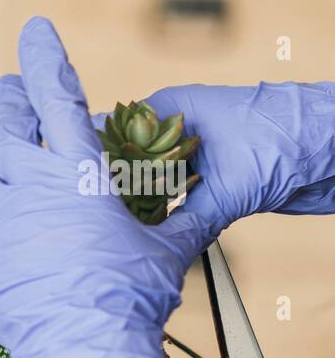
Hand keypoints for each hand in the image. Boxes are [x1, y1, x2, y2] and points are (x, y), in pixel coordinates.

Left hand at [0, 17, 205, 357]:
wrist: (88, 349)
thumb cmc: (134, 297)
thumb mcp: (168, 250)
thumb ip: (177, 220)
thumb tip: (202, 212)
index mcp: (80, 172)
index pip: (59, 97)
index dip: (46, 59)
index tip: (34, 30)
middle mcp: (31, 185)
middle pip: (6, 130)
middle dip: (10, 106)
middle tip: (10, 92)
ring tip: (10, 187)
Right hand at [95, 80, 334, 235]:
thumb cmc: (288, 143)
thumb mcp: (231, 187)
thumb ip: (189, 218)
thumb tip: (156, 249)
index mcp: (172, 108)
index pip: (112, 130)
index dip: (89, 159)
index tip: (69, 186)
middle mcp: (175, 127)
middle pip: (124, 158)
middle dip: (107, 187)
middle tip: (82, 217)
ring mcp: (190, 151)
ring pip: (145, 180)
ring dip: (133, 204)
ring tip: (107, 230)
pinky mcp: (206, 175)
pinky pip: (169, 196)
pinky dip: (159, 213)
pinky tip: (143, 233)